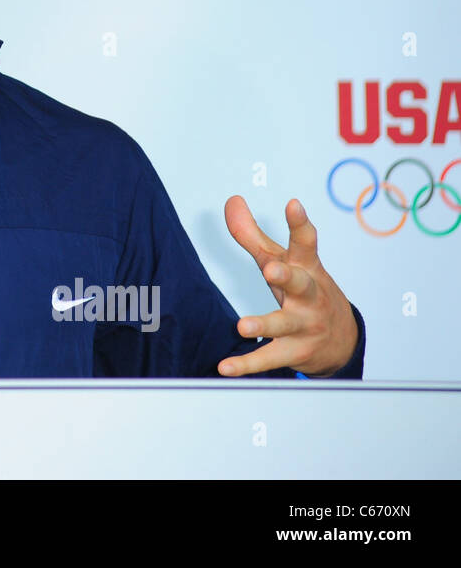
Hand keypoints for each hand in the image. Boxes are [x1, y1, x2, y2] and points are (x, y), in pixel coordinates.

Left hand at [216, 196, 358, 377]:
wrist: (342, 340)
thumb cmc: (303, 291)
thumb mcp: (281, 261)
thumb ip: (251, 234)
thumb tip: (231, 200)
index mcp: (306, 269)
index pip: (306, 243)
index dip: (300, 223)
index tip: (293, 204)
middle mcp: (308, 297)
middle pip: (301, 284)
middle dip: (288, 276)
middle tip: (271, 270)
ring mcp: (304, 326)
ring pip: (284, 326)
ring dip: (264, 325)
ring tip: (243, 326)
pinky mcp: (294, 352)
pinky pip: (268, 358)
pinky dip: (247, 364)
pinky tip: (225, 367)